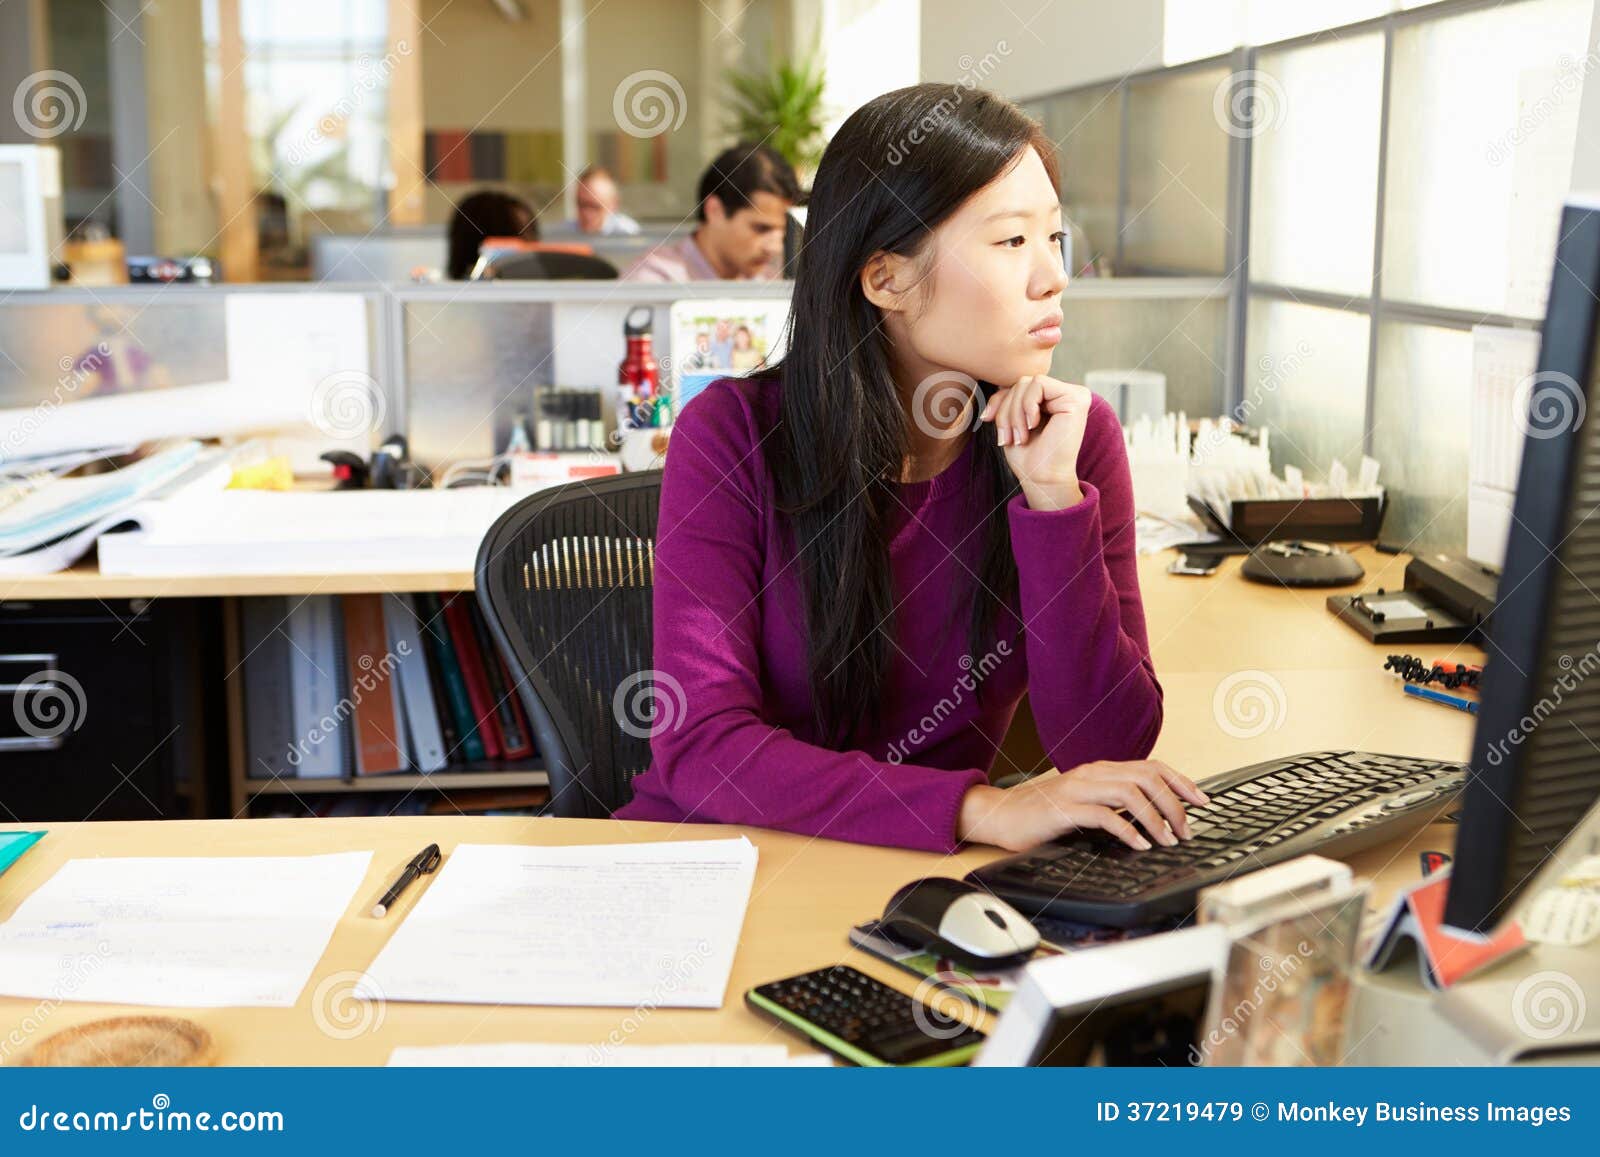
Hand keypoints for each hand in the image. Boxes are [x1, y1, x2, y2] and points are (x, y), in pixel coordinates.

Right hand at [956, 760, 1210, 852]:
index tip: (1202, 802)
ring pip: (1131, 792)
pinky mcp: (1064, 809)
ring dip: (1156, 818)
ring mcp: (1078, 788)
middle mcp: (1092, 773)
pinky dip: (1128, 831)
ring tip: (1167, 840)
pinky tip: (1139, 845)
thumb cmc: (1041, 812)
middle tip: (1186, 830)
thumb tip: (1152, 815)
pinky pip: (1105, 815)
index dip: (1182, 782)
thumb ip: (1112, 801)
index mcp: (1100, 769)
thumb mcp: (1083, 800)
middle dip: (1175, 804)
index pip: (1152, 766)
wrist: (999, 814)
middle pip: (1148, 777)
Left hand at [977, 375, 1092, 510]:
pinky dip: (1027, 405)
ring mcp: (1074, 394)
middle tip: (1008, 437)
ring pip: (1027, 382)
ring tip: (1020, 436)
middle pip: (1021, 383)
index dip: (999, 401)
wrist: (1042, 478)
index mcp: (1051, 399)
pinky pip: (1039, 384)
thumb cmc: (1028, 456)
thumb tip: (995, 383)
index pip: (1018, 386)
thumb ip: (1009, 397)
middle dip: (1006, 409)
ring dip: (1014, 412)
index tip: (987, 420)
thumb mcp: (1010, 420)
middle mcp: (1065, 394)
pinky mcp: (1077, 398)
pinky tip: (1033, 424)